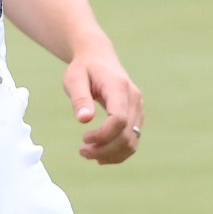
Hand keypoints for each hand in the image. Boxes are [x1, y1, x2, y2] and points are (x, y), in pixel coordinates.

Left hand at [63, 37, 144, 164]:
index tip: (84, 139)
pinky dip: (119, 152)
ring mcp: (138, 108)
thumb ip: (80, 98)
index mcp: (119, 87)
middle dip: (105, 149)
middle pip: (127, 134)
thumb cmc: (84, 68)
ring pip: (132, 141)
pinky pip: (133, 139)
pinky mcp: (137, 116)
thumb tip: (84, 120)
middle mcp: (134, 98)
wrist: (98, 57)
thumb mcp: (74, 78)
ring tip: (88, 154)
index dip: (103, 135)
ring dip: (112, 154)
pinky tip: (101, 155)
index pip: (119, 119)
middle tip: (82, 152)